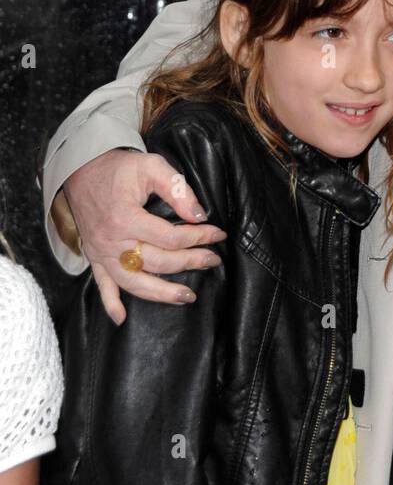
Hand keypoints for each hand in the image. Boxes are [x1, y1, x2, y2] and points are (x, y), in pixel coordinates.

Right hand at [63, 148, 227, 324]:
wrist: (81, 171)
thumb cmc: (119, 168)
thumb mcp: (151, 166)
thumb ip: (176, 188)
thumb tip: (198, 215)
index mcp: (126, 218)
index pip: (170, 237)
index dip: (199, 236)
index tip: (218, 234)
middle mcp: (112, 241)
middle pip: (157, 261)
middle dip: (190, 262)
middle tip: (213, 260)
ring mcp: (101, 253)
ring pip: (133, 282)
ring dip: (161, 293)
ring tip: (187, 297)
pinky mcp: (94, 257)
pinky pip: (101, 285)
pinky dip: (110, 303)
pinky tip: (121, 318)